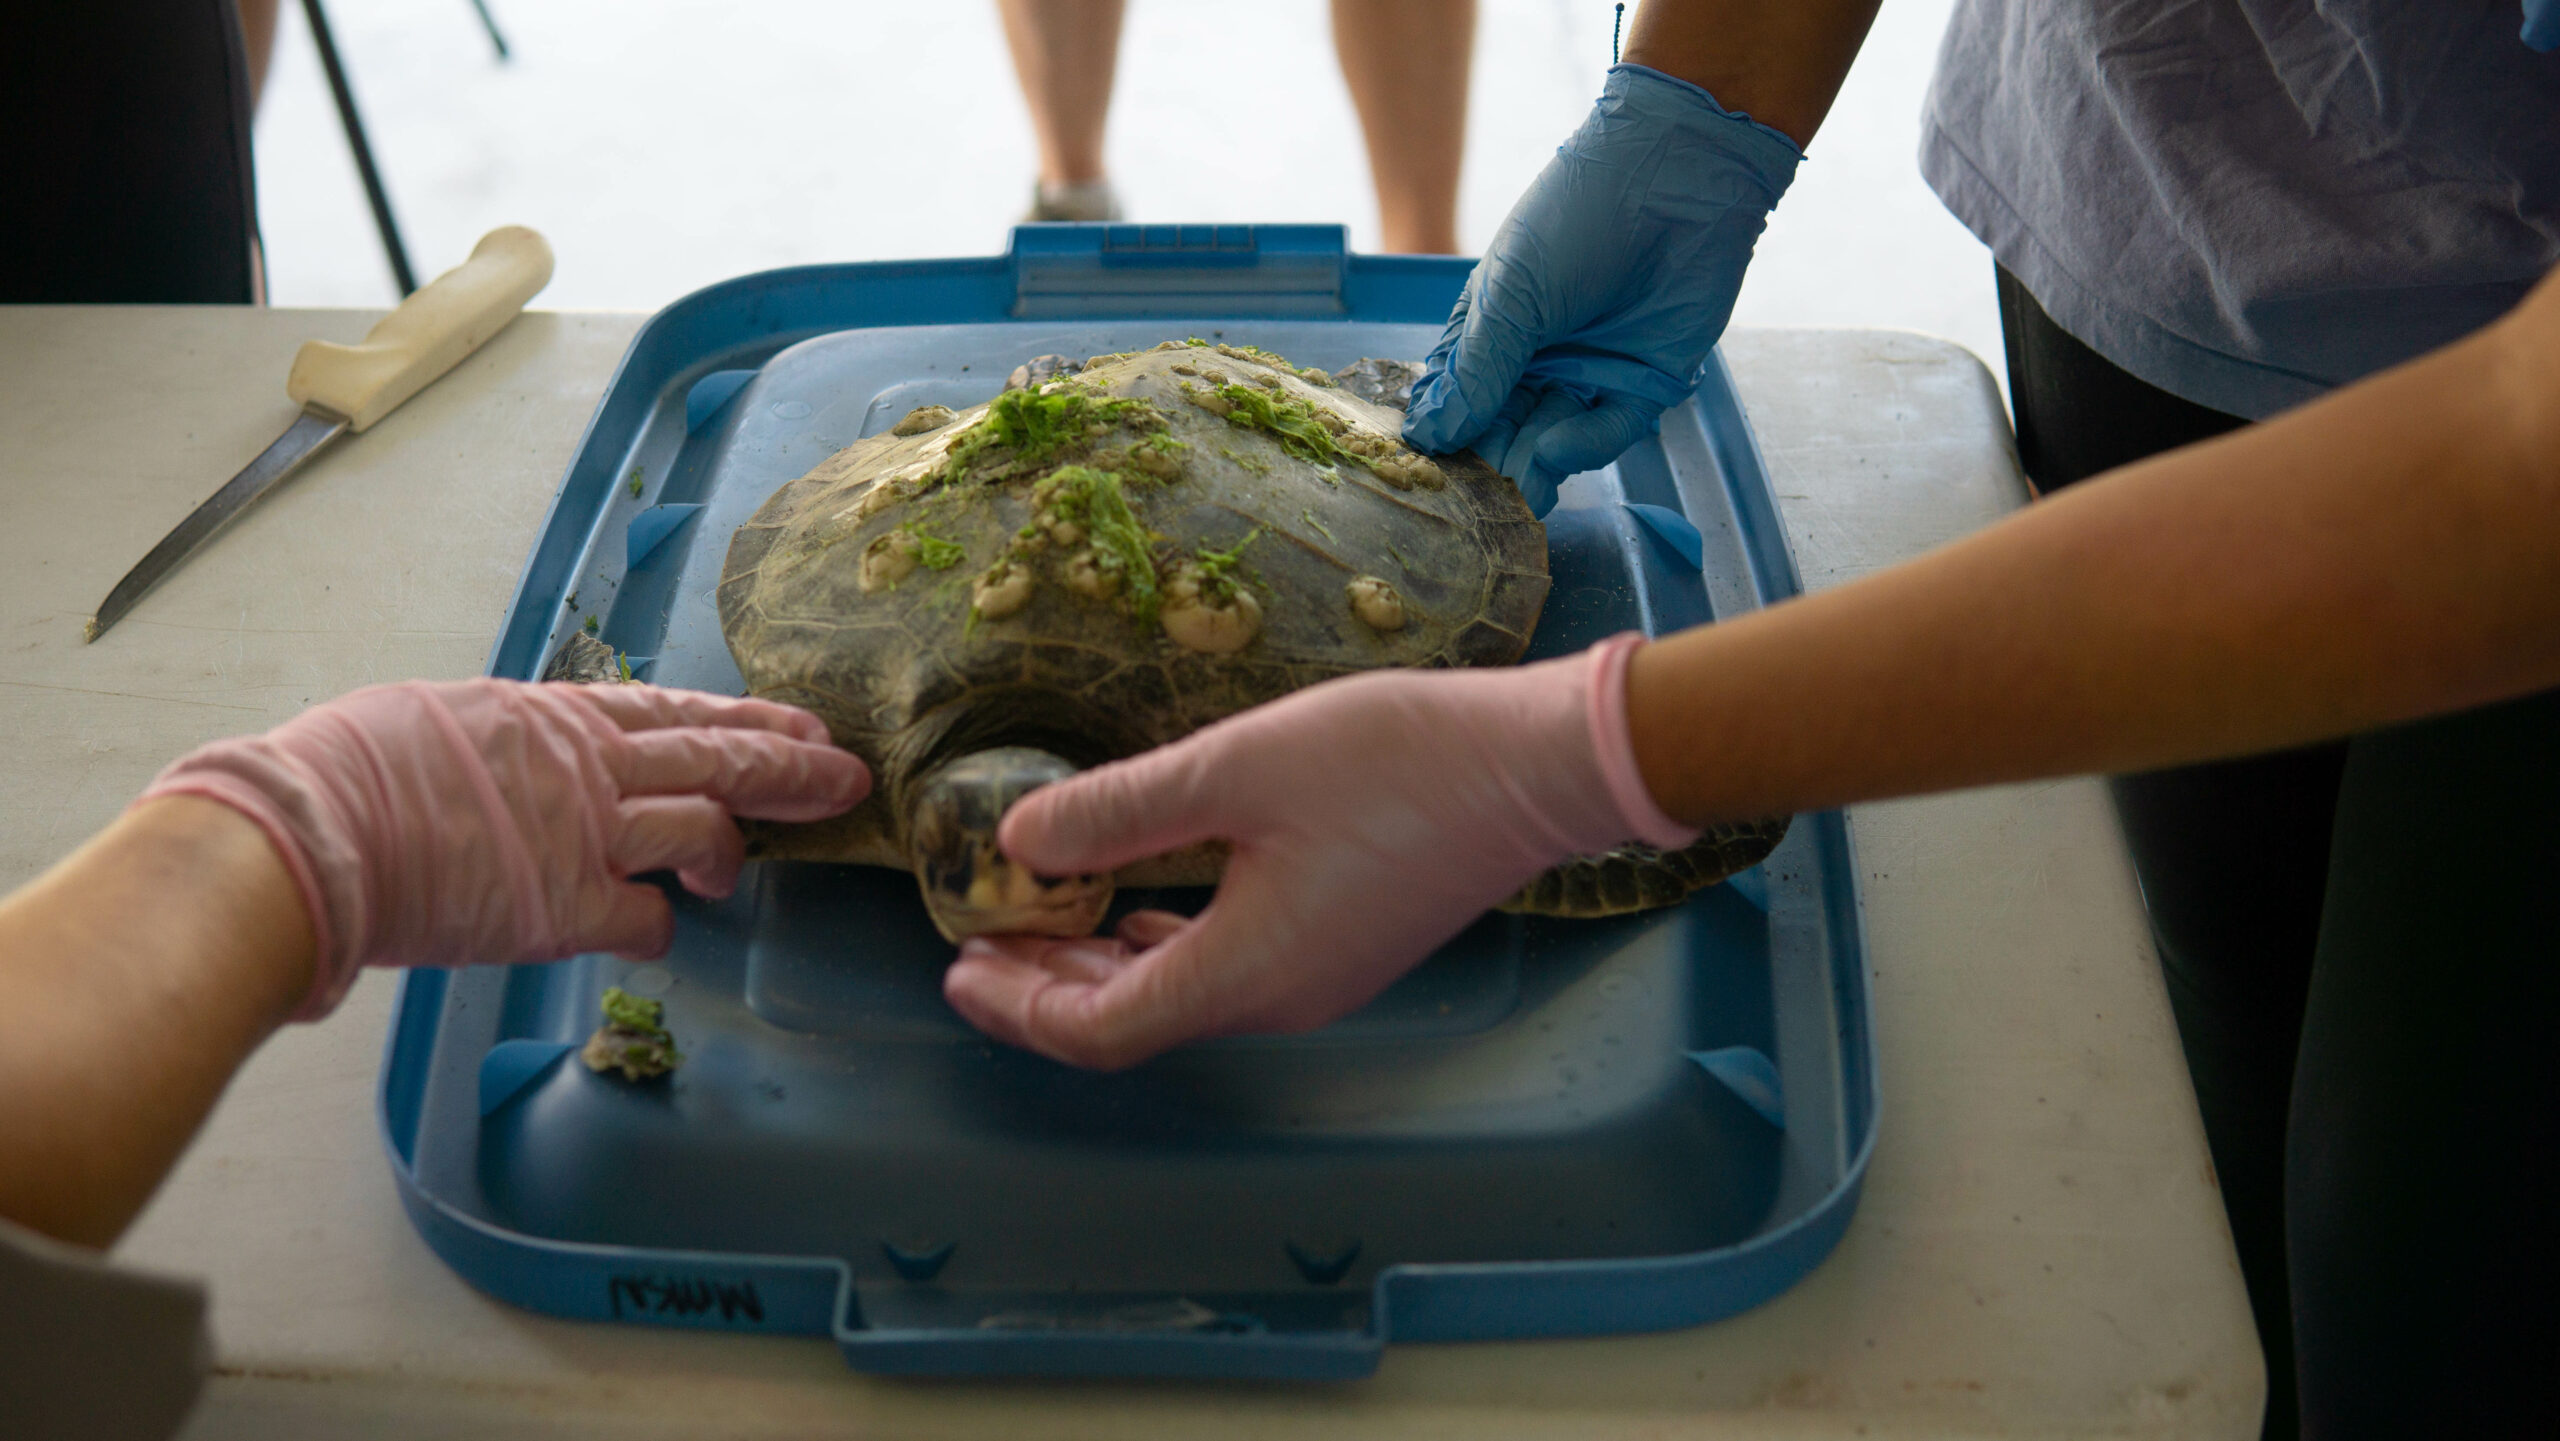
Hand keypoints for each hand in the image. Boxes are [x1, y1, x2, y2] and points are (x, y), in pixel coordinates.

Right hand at [140, 679, 867, 1018]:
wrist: (312, 832)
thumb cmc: (346, 774)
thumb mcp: (439, 723)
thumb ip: (504, 744)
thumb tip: (517, 762)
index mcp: (552, 716)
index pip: (674, 710)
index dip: (747, 716)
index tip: (802, 722)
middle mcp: (584, 767)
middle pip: (716, 756)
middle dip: (791, 766)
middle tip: (847, 779)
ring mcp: (583, 834)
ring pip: (700, 827)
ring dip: (728, 851)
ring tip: (732, 874)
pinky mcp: (566, 906)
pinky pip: (642, 917)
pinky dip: (654, 927)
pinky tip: (650, 931)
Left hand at [942, 635, 1693, 1068]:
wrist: (1538, 767)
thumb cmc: (1396, 759)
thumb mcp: (1236, 767)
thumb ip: (1120, 809)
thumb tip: (1019, 843)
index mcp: (1245, 972)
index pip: (1100, 1029)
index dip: (1018, 1008)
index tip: (959, 962)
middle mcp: (1278, 999)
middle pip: (1133, 1026)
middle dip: (1044, 994)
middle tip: (976, 948)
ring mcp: (1319, 980)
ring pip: (1180, 999)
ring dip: (1099, 973)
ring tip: (1038, 926)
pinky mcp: (1345, 948)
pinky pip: (1227, 972)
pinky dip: (1162, 950)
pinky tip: (1139, 906)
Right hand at [1402, 64, 1801, 514]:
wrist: (1675, 177)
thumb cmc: (1576, 219)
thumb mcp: (1510, 297)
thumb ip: (1476, 371)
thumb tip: (1431, 436)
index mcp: (1494, 329)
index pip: (1459, 397)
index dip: (1446, 432)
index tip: (1430, 470)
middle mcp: (1539, 357)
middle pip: (1504, 428)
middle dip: (1491, 461)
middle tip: (1476, 499)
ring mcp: (1590, 373)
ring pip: (1551, 439)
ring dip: (1531, 465)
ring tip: (1514, 491)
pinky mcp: (1644, 384)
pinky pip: (1607, 431)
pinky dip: (1582, 446)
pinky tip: (1556, 449)